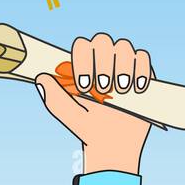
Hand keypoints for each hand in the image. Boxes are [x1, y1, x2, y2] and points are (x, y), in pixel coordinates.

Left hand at [36, 33, 151, 173]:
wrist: (114, 145)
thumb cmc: (88, 128)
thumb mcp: (68, 114)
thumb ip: (54, 96)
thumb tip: (41, 77)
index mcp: (83, 65)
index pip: (82, 45)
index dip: (83, 60)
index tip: (84, 86)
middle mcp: (103, 60)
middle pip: (103, 40)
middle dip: (103, 63)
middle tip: (103, 89)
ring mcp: (124, 65)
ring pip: (124, 46)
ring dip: (122, 66)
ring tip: (121, 90)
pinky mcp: (143, 73)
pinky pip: (144, 58)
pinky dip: (141, 70)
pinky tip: (136, 89)